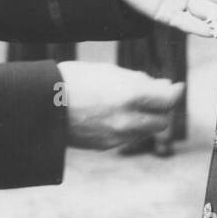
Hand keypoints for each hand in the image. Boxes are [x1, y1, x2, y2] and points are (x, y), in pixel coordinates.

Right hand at [56, 60, 184, 149]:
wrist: (41, 104)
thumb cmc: (74, 79)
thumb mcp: (108, 71)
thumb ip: (140, 80)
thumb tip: (165, 85)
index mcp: (131, 94)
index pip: (168, 99)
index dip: (174, 92)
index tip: (175, 86)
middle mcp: (128, 118)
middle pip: (163, 120)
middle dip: (161, 109)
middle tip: (152, 96)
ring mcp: (117, 135)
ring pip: (146, 131)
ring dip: (145, 119)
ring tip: (128, 104)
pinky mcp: (106, 146)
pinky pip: (128, 138)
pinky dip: (128, 127)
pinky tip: (112, 114)